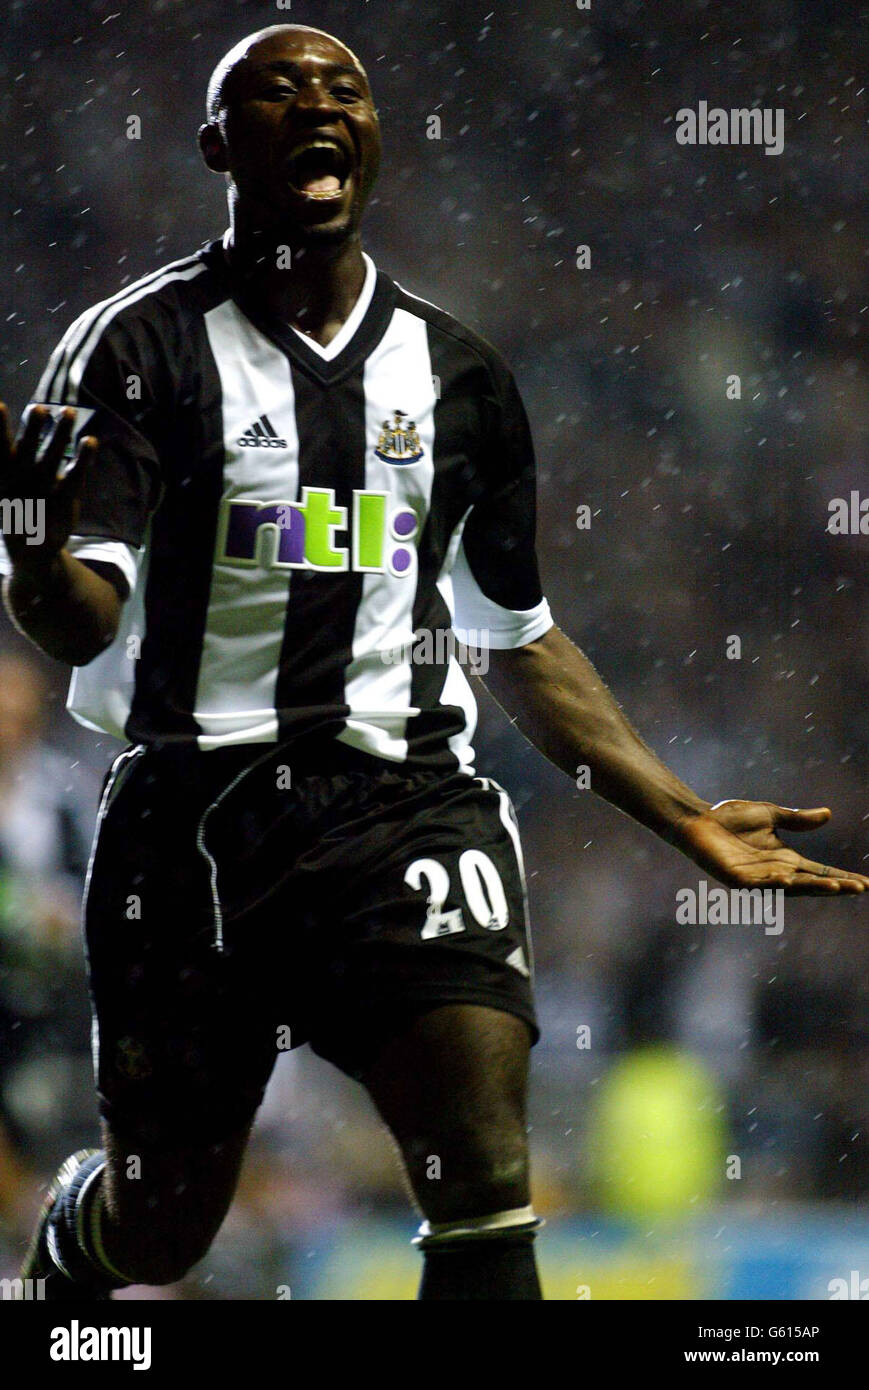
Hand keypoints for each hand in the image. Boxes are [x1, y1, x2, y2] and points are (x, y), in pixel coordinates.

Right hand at [0, 401, 96, 571]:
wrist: (31, 547)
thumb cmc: (16, 505)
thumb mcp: (4, 485)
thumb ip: (5, 458)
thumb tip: (7, 422)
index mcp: (3, 473)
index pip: (0, 446)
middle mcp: (22, 477)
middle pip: (27, 447)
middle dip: (33, 428)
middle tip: (40, 408)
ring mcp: (44, 487)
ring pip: (53, 455)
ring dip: (62, 432)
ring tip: (70, 410)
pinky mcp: (65, 497)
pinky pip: (76, 474)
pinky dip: (83, 458)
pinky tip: (91, 440)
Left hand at [673, 800, 868, 894]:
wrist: (698, 820)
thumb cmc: (730, 818)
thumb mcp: (771, 815)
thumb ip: (797, 819)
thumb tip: (828, 814)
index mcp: (785, 859)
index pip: (820, 872)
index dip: (842, 877)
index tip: (866, 883)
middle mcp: (775, 872)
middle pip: (811, 882)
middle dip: (836, 885)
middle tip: (860, 888)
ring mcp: (757, 878)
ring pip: (790, 886)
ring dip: (813, 887)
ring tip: (838, 886)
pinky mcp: (737, 879)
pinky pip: (760, 884)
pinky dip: (776, 881)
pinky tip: (790, 878)